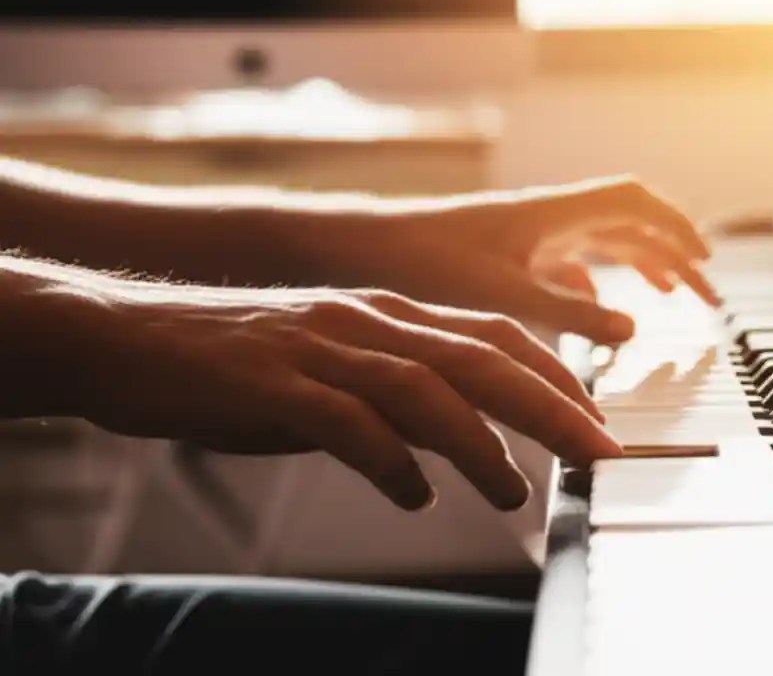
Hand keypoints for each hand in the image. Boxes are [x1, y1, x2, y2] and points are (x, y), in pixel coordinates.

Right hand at [3, 277, 620, 510]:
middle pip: (481, 360)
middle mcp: (367, 321)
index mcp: (390, 313)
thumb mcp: (337, 366)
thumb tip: (454, 452)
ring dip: (480, 445)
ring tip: (514, 491)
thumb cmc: (244, 358)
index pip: (495, 338)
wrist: (135, 335)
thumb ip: (397, 397)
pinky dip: (388, 461)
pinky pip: (345, 425)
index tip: (598, 420)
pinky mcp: (273, 385)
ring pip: (424, 390)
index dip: (556, 378)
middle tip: (599, 452)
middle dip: (551, 407)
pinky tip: (414, 497)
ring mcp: (321, 349)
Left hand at [302, 176, 719, 344]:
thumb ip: (571, 314)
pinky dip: (596, 283)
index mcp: (553, 214)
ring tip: (670, 295)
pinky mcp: (508, 257)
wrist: (361, 252)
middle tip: (704, 295)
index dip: (676, 228)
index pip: (634, 203)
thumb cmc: (423, 264)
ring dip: (640, 266)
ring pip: (601, 242)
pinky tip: (598, 310)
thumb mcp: (504, 295)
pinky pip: (569, 262)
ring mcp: (529, 236)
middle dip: (672, 256)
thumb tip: (633, 328)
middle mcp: (547, 218)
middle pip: (628, 226)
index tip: (706, 262)